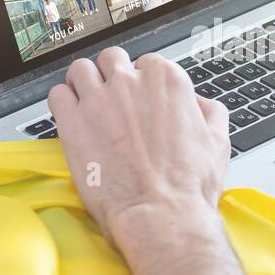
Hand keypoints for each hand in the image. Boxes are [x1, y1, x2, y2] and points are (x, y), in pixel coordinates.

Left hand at [48, 47, 230, 254]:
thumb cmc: (187, 186)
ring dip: (83, 83)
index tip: (139, 98)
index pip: (146, 62)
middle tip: (112, 98)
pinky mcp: (72, 121)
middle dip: (111, 75)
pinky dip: (62, 102)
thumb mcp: (218, 143)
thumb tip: (200, 105)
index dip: (142, 81)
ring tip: (86, 101)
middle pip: (111, 59)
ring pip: (80, 70)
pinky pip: (57, 95)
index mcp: (166, 81)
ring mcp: (98, 99)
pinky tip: (70, 116)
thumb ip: (210, 112)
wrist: (160, 215)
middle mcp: (130, 82)